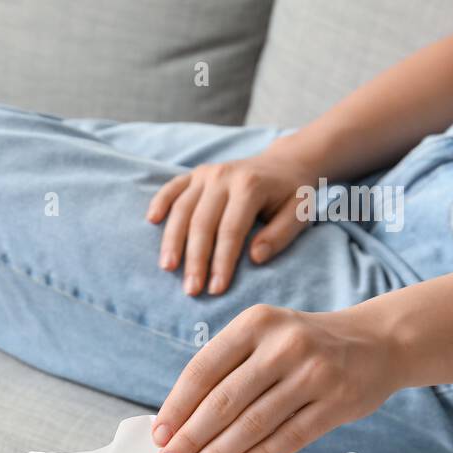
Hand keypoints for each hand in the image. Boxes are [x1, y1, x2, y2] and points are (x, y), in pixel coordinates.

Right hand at [145, 149, 318, 295]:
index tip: (216, 289)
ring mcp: (206, 173)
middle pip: (202, 223)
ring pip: (182, 209)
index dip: (221, 262)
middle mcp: (223, 176)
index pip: (230, 230)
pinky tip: (151, 221)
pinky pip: (171, 187)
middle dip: (195, 259)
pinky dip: (160, 202)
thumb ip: (280, 235)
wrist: (285, 163)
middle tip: (190, 290)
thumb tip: (255, 258)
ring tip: (168, 267)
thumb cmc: (292, 194)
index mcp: (250, 186)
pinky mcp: (194, 173)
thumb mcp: (300, 213)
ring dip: (172, 240)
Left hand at [151, 304, 400, 452]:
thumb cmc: (303, 346)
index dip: (176, 407)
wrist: (378, 342)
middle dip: (190, 439)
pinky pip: (290, 437)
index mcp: (255, 323)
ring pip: (253, 424)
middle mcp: (283, 344)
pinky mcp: (337, 402)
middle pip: (223, 401)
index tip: (159, 436)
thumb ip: (226, 371)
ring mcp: (313, 373)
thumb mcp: (264, 338)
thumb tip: (178, 423)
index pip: (203, 370)